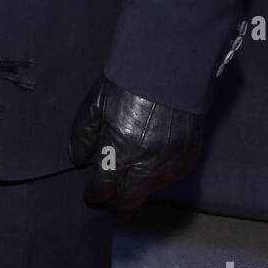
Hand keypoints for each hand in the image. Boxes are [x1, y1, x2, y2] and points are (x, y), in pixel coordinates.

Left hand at [69, 74, 202, 209]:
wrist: (167, 67)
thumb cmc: (125, 83)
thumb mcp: (94, 105)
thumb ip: (83, 137)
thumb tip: (79, 162)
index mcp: (119, 148)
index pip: (103, 187)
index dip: (95, 194)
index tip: (92, 195)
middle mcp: (146, 161)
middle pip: (128, 199)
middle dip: (116, 199)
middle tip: (110, 192)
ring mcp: (170, 161)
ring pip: (150, 191)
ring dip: (138, 186)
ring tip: (130, 174)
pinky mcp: (188, 157)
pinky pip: (171, 178)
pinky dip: (159, 175)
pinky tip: (151, 162)